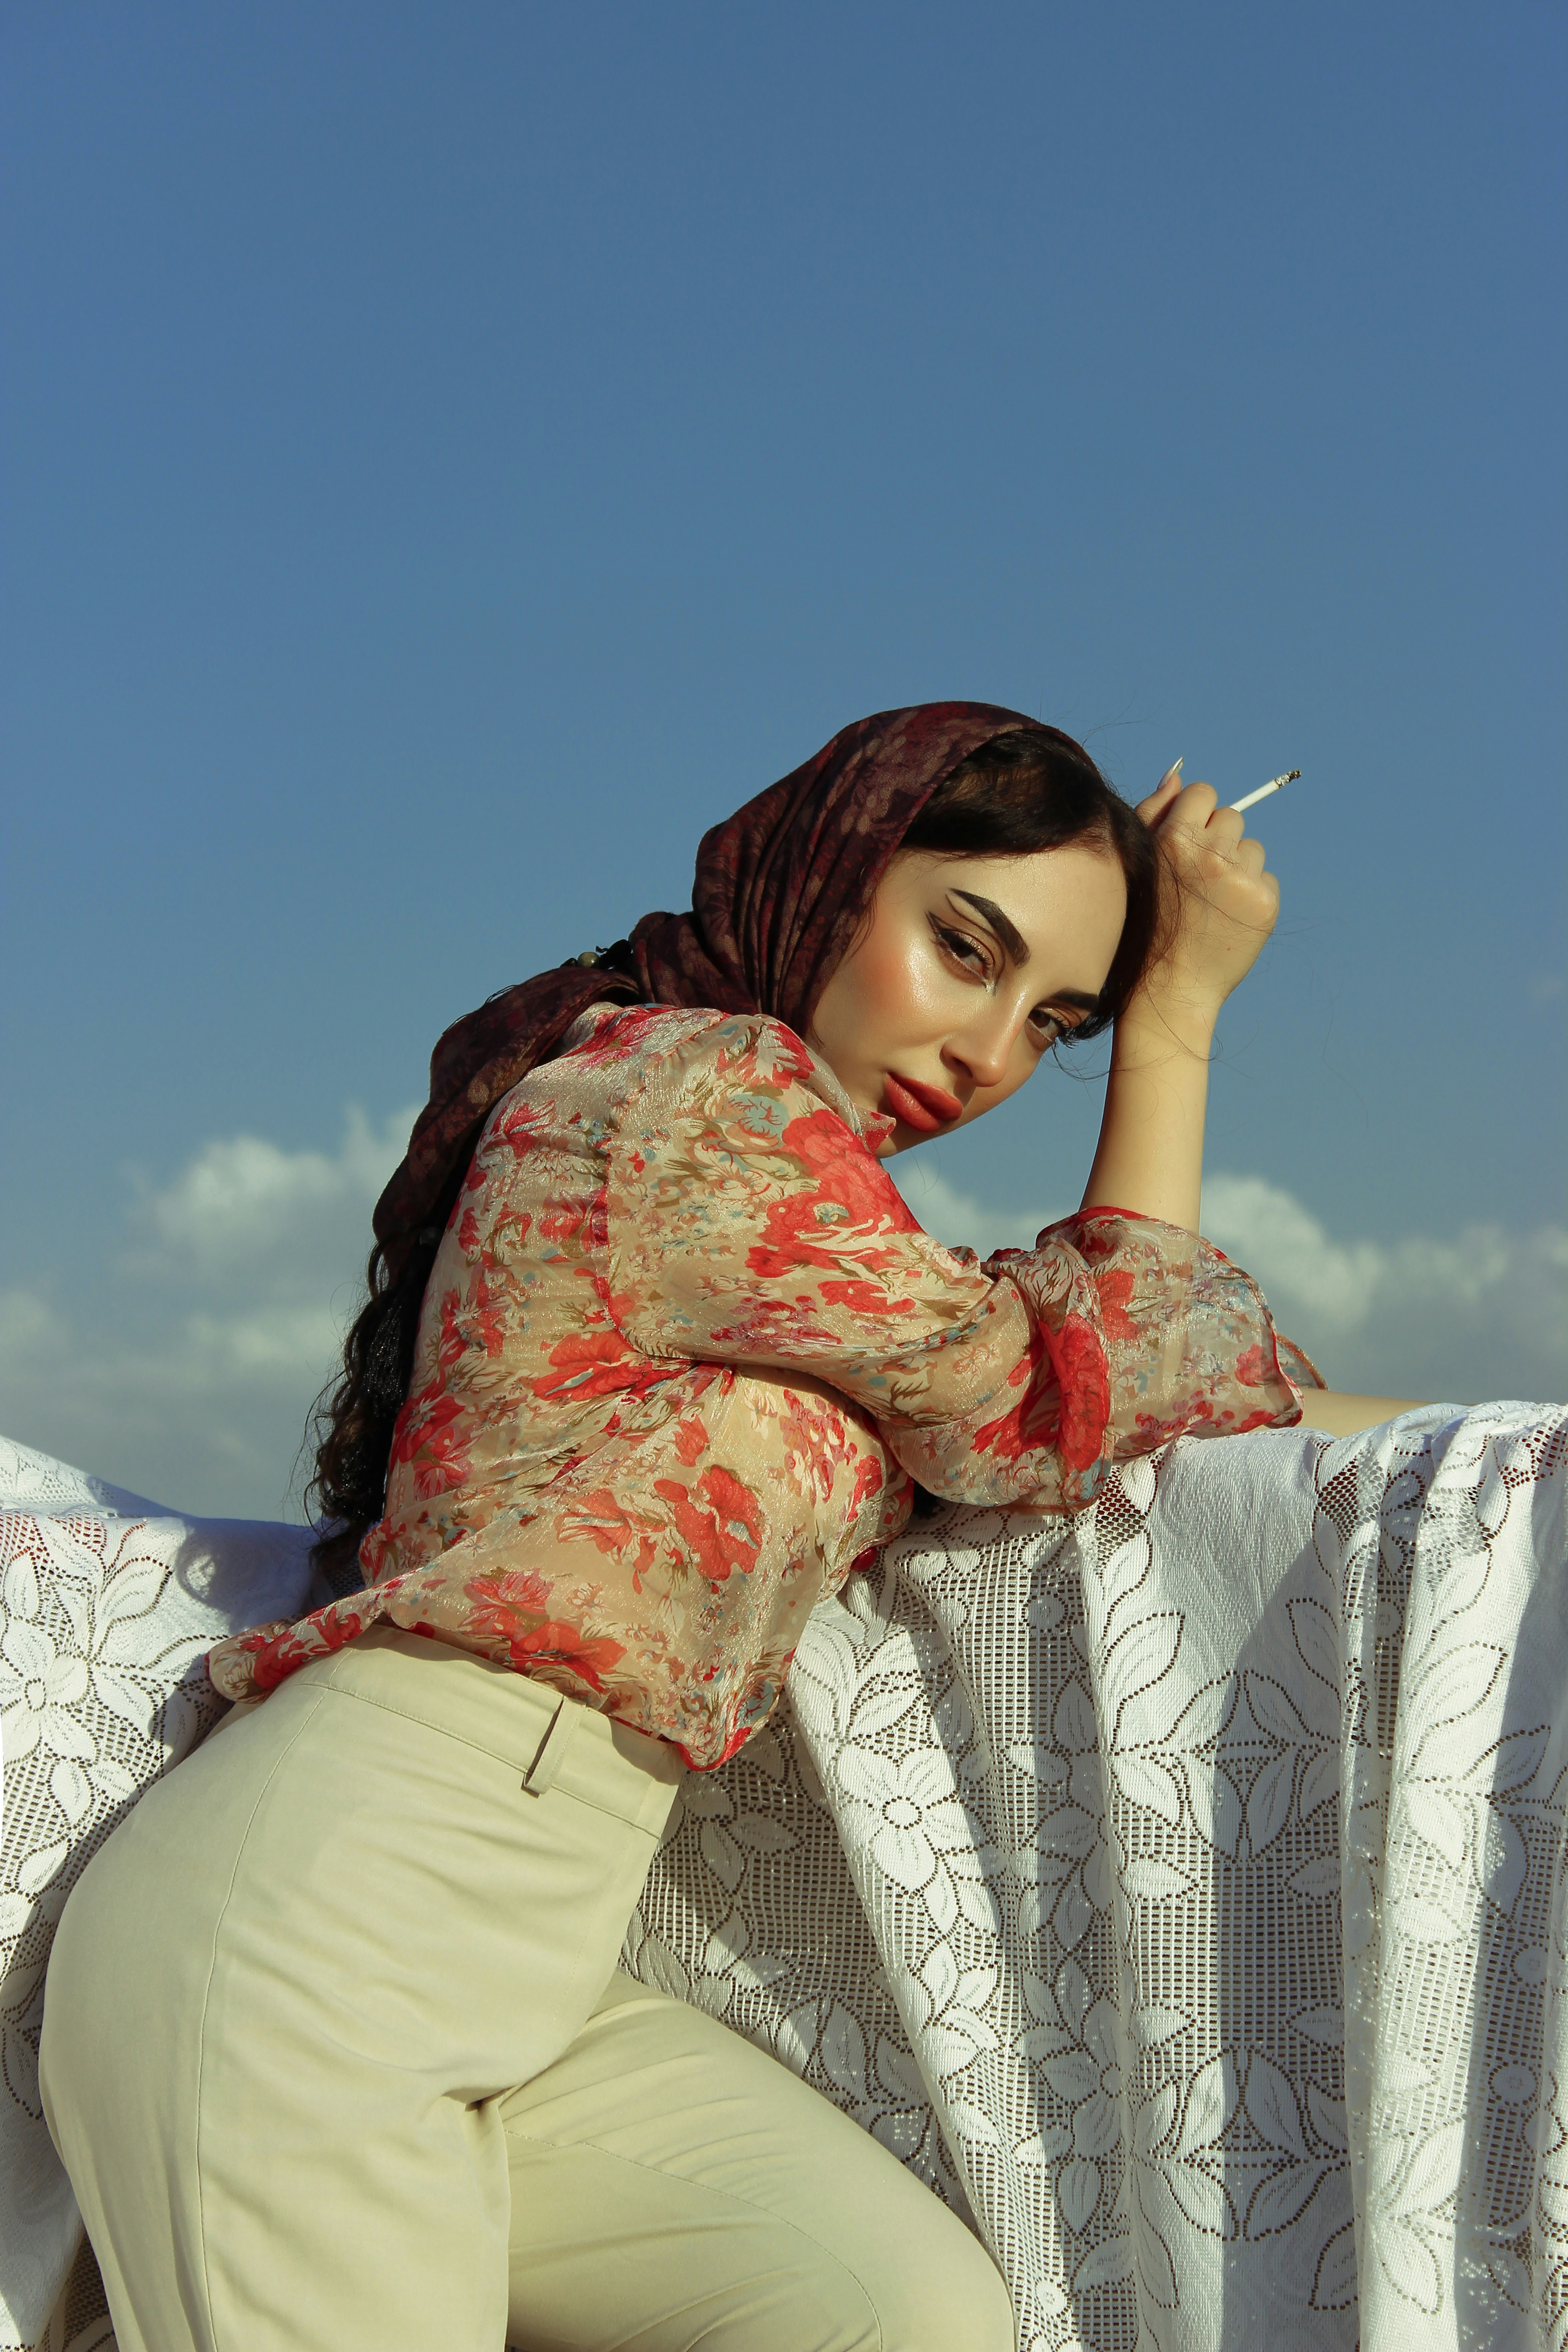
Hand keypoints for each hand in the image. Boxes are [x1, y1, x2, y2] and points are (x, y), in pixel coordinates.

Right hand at [1132, 763, 1278, 1027]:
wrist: (1169, 988)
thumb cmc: (1146, 922)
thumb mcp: (1138, 863)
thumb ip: (1153, 813)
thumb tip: (1178, 775)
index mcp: (1174, 839)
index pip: (1204, 793)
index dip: (1196, 816)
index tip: (1187, 842)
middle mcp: (1210, 854)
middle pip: (1231, 817)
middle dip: (1218, 840)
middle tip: (1198, 879)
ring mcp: (1241, 879)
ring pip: (1252, 847)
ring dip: (1237, 866)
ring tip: (1212, 901)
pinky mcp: (1265, 902)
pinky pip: (1267, 877)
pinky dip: (1251, 893)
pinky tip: (1228, 917)